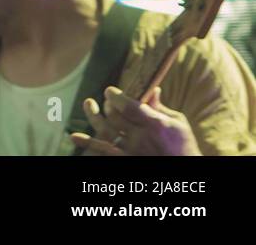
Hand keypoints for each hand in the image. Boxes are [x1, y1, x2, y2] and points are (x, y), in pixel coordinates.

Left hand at [69, 86, 201, 155]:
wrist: (185, 171)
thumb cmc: (184, 145)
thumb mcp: (178, 123)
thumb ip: (160, 107)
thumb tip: (151, 88)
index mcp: (156, 124)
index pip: (129, 106)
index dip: (116, 96)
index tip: (110, 91)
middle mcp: (141, 137)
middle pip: (115, 115)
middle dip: (109, 104)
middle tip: (110, 101)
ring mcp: (132, 150)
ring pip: (105, 130)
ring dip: (93, 116)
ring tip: (89, 104)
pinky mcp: (125, 159)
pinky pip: (103, 151)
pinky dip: (88, 143)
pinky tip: (75, 137)